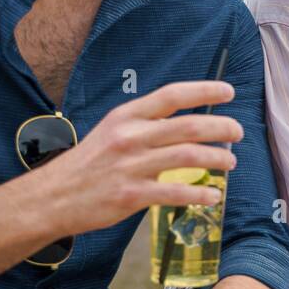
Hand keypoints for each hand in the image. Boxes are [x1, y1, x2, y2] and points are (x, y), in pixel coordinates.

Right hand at [33, 81, 242, 238]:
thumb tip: (184, 125)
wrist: (50, 198)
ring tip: (230, 163)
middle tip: (238, 132)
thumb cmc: (86, 165)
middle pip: (188, 126)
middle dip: (220, 127)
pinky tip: (212, 196)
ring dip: (216, 159)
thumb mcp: (111, 132)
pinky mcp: (130, 195)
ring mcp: (130, 166)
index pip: (172, 95)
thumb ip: (144, 126)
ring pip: (187, 156)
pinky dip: (199, 194)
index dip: (204, 91)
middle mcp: (130, 137)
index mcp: (126, 117)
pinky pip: (175, 192)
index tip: (228, 92)